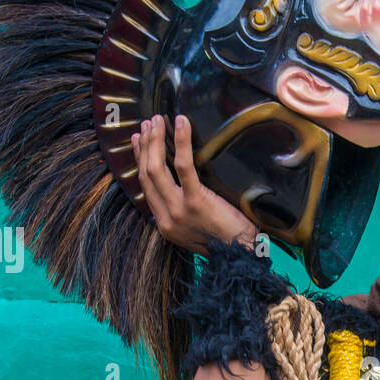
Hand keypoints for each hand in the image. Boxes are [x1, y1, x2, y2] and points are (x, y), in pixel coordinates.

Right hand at [132, 113, 259, 254]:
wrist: (241, 259)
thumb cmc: (228, 241)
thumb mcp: (197, 228)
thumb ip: (184, 210)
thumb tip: (182, 184)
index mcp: (164, 223)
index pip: (145, 186)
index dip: (140, 160)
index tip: (139, 140)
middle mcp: (166, 218)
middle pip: (146, 174)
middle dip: (145, 145)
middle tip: (149, 123)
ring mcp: (178, 211)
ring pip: (156, 169)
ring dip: (155, 141)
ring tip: (158, 121)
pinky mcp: (195, 203)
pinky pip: (184, 166)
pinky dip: (181, 141)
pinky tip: (180, 123)